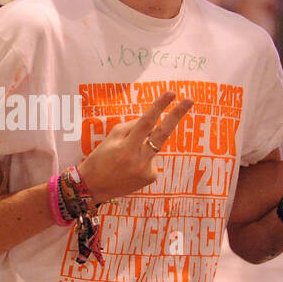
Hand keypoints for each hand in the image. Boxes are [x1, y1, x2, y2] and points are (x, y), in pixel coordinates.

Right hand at [78, 91, 194, 202]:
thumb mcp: (111, 139)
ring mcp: (147, 170)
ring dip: (144, 143)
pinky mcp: (151, 177)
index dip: (159, 106)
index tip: (170, 93)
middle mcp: (139, 160)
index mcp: (126, 148)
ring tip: (125, 157)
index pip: (146, 123)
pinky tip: (130, 167)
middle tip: (190, 100)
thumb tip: (151, 120)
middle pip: (162, 133)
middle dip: (177, 115)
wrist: (93, 187)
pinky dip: (144, 156)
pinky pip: (152, 157)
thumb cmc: (99, 159)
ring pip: (154, 145)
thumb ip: (131, 127)